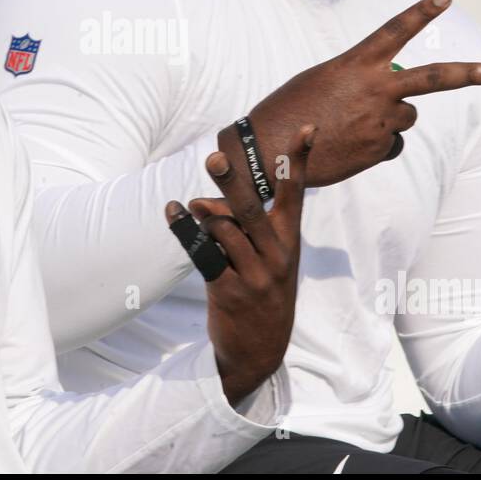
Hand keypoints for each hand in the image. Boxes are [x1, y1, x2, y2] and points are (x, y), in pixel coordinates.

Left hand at [164, 125, 314, 406]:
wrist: (261, 350)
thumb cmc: (262, 291)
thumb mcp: (266, 259)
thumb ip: (241, 226)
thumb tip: (203, 204)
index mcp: (289, 242)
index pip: (296, 195)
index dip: (298, 162)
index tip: (307, 129)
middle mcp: (276, 256)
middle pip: (251, 210)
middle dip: (232, 182)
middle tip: (215, 157)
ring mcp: (253, 275)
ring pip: (224, 230)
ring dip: (203, 214)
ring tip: (191, 207)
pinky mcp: (228, 291)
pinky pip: (202, 253)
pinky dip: (185, 231)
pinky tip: (173, 213)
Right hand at [222, 0, 480, 187]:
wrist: (271, 151)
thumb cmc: (289, 110)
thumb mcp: (321, 80)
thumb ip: (359, 79)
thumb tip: (389, 95)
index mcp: (357, 64)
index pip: (396, 31)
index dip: (422, 12)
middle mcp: (376, 89)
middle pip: (435, 78)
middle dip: (471, 74)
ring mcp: (381, 121)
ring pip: (406, 117)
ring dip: (389, 120)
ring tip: (351, 126)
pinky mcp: (379, 149)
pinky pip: (391, 145)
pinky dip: (375, 146)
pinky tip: (347, 147)